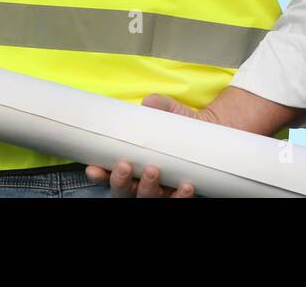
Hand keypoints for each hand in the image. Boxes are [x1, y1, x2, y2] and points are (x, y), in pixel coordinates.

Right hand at [83, 95, 202, 197]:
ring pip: (148, 198)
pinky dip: (180, 197)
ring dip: (147, 189)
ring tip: (153, 171)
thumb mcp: (170, 113)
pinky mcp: (181, 195)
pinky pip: (178, 202)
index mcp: (133, 165)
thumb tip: (148, 103)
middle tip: (124, 166)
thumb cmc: (182, 127)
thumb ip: (159, 105)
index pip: (109, 175)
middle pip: (124, 191)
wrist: (212, 134)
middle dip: (120, 182)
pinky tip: (185, 186)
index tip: (93, 169)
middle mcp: (143, 182)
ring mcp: (162, 191)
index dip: (99, 175)